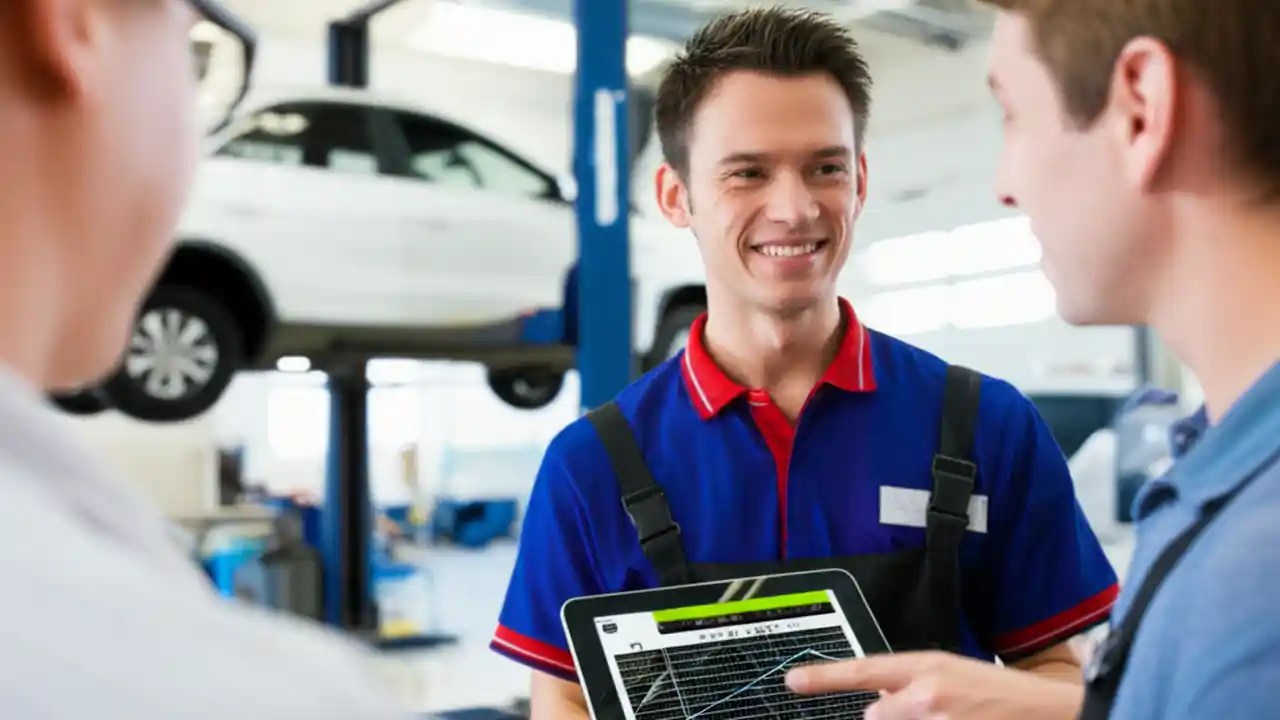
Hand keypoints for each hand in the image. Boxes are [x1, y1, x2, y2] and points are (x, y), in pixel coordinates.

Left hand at [784, 651, 1083, 719]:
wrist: (1047, 713)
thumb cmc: (995, 694)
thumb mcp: (947, 674)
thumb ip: (904, 684)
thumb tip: (871, 699)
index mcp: (924, 668)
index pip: (862, 670)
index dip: (824, 677)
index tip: (792, 681)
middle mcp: (926, 697)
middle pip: (874, 718)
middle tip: (929, 717)